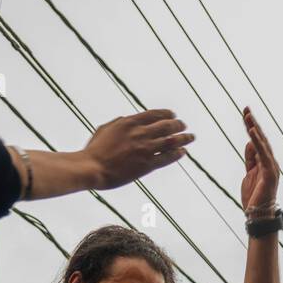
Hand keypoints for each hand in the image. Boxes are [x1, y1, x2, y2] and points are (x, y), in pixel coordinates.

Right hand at [77, 109, 193, 189]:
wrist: (91, 168)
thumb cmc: (94, 150)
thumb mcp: (105, 129)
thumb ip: (118, 123)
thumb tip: (126, 118)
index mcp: (129, 123)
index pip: (154, 114)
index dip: (167, 114)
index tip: (173, 115)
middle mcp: (140, 133)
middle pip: (166, 126)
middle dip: (178, 125)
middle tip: (184, 126)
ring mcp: (145, 149)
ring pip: (171, 141)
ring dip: (183, 138)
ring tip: (191, 137)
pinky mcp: (147, 165)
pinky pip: (167, 157)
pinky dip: (177, 154)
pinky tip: (183, 152)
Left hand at [241, 107, 279, 212]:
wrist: (258, 215)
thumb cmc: (254, 197)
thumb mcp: (249, 173)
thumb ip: (250, 159)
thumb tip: (249, 143)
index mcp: (265, 162)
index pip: (257, 141)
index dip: (251, 127)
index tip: (245, 113)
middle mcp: (270, 161)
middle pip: (261, 138)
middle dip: (253, 123)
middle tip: (245, 108)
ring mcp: (271, 166)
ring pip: (262, 143)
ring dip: (254, 128)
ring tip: (247, 115)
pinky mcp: (269, 172)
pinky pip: (262, 153)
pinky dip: (256, 140)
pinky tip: (251, 130)